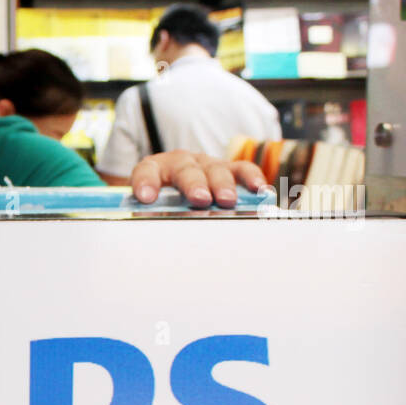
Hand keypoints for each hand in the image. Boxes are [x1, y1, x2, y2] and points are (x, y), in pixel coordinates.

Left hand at [129, 150, 266, 208]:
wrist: (175, 186)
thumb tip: (153, 242)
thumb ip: (150, 216)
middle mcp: (182, 162)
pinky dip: (252, 178)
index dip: (146, 182)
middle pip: (186, 170)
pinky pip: (242, 170)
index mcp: (155, 169)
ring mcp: (206, 164)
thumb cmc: (162, 201)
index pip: (146, 171)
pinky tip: (260, 190)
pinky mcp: (229, 169)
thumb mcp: (151, 207)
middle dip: (194, 184)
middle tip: (200, 199)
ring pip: (216, 170)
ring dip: (222, 185)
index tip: (145, 197)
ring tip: (227, 201)